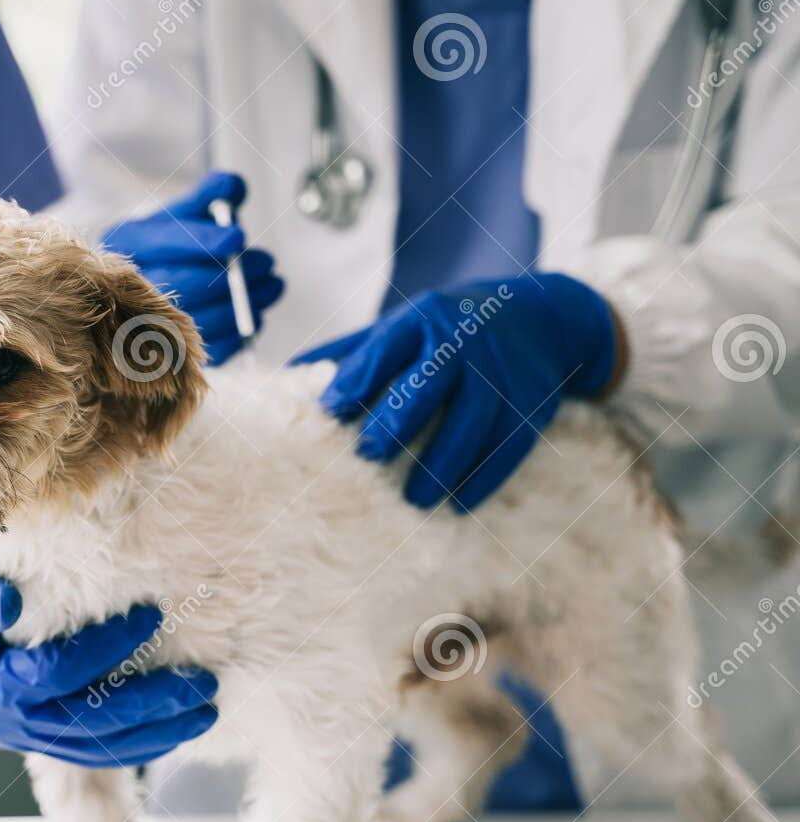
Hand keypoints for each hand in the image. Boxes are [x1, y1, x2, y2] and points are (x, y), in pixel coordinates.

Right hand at [0, 545, 218, 766]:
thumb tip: (8, 601)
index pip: (58, 674)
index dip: (107, 649)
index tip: (149, 615)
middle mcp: (3, 721)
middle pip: (90, 725)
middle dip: (152, 706)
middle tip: (204, 683)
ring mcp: (17, 735)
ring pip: (95, 748)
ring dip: (154, 734)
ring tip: (204, 710)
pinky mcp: (28, 734)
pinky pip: (88, 749)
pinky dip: (133, 743)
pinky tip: (171, 726)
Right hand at [103, 171, 283, 364]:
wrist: (163, 278)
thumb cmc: (179, 242)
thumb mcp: (191, 210)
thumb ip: (212, 195)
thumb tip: (231, 187)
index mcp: (128, 240)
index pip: (163, 242)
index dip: (201, 241)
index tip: (237, 238)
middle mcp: (130, 283)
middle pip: (180, 283)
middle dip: (230, 275)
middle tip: (266, 262)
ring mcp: (146, 321)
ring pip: (197, 318)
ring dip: (242, 305)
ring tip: (272, 285)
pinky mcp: (172, 350)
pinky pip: (206, 349)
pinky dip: (237, 333)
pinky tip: (255, 313)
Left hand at [293, 273, 616, 511]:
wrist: (539, 318)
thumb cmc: (446, 330)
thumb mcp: (401, 327)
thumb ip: (348, 352)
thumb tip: (284, 377)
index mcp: (422, 319)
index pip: (386, 346)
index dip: (358, 378)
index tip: (331, 410)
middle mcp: (464, 341)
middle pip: (431, 381)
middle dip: (398, 419)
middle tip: (368, 454)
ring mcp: (501, 372)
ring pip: (472, 420)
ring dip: (443, 463)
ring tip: (413, 499)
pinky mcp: (531, 403)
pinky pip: (507, 444)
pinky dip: (483, 477)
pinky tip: (458, 503)